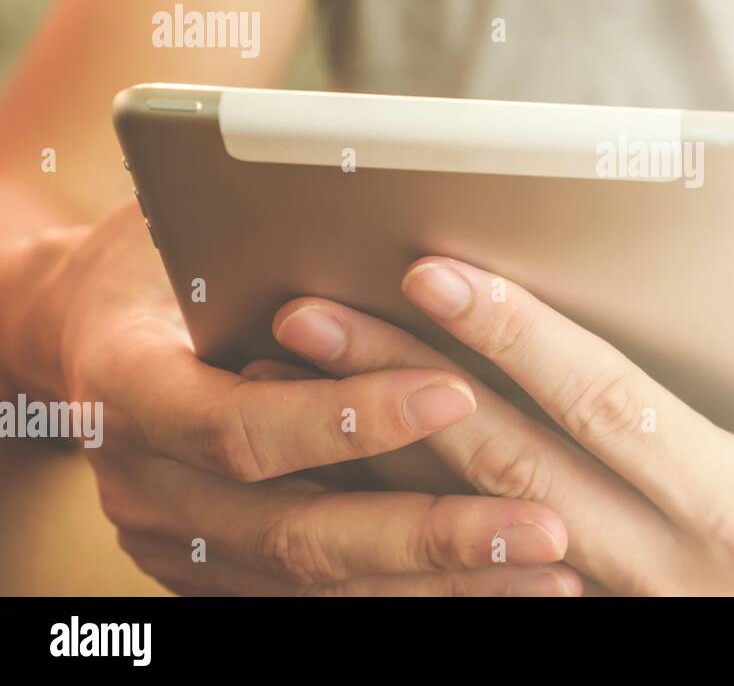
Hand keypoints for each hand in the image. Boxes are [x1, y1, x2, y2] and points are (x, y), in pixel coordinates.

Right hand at [4, 202, 578, 595]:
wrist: (87, 330)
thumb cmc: (164, 258)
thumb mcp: (199, 230)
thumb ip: (279, 250)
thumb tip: (417, 242)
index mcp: (126, 388)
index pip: (238, 427)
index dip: (346, 419)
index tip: (455, 393)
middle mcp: (144, 485)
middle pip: (295, 533)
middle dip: (429, 536)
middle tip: (541, 525)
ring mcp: (177, 544)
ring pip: (318, 584)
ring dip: (441, 585)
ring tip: (551, 572)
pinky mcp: (216, 571)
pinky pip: (319, 597)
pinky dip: (410, 593)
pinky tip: (498, 585)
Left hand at [274, 215, 733, 594]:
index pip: (610, 410)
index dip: (521, 338)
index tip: (437, 269)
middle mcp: (675, 578)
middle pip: (512, 473)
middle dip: (406, 389)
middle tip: (310, 318)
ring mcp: (633, 614)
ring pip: (481, 529)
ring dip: (387, 451)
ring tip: (305, 380)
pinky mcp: (610, 622)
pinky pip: (492, 576)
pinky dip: (420, 517)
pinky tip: (358, 463)